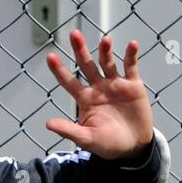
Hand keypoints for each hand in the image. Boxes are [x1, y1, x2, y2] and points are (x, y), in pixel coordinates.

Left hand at [45, 29, 153, 160]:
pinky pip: (131, 67)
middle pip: (87, 65)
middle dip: (81, 50)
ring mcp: (116, 84)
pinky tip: (132, 45)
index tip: (50, 56)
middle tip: (74, 34)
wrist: (134, 148)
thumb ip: (69, 130)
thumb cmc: (108, 145)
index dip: (60, 70)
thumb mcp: (88, 139)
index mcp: (86, 99)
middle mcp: (99, 88)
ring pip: (108, 62)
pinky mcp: (133, 86)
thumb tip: (48, 124)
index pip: (69, 82)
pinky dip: (132, 55)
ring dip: (106, 51)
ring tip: (105, 40)